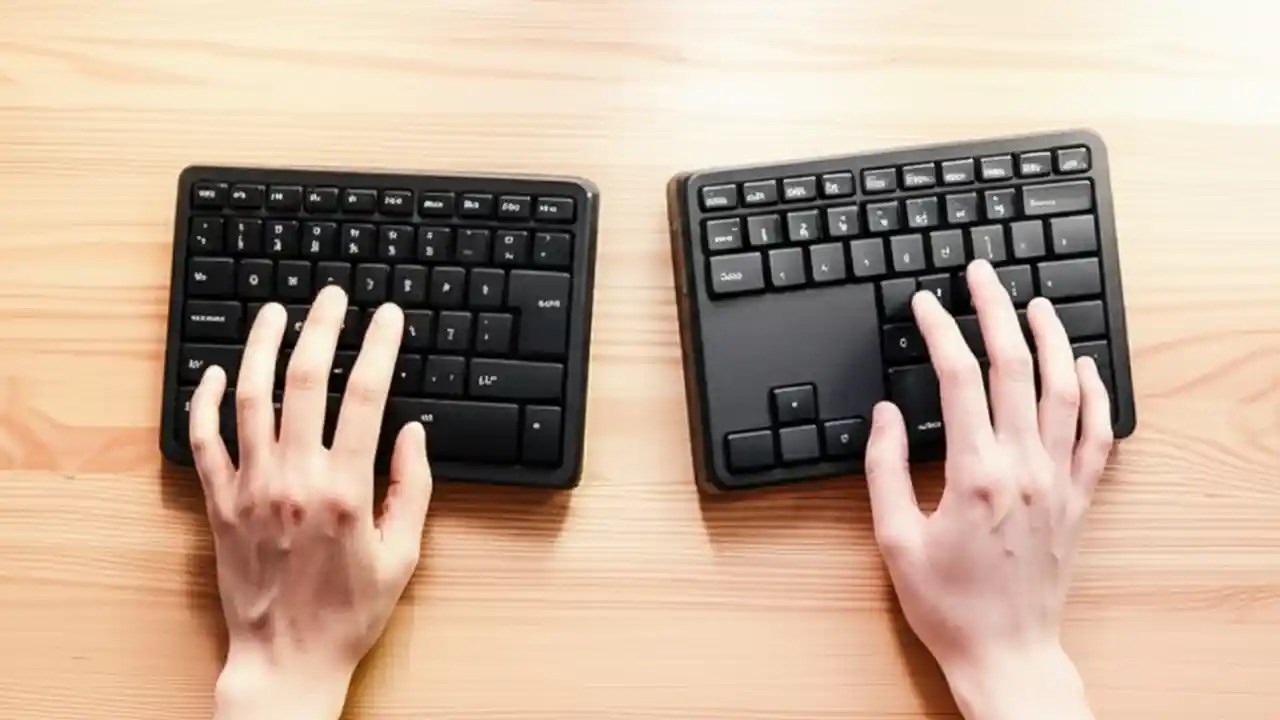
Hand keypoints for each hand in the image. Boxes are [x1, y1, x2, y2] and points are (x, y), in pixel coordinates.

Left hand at [188, 286, 432, 719]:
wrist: (285, 661)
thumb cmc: (348, 615)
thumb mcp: (403, 555)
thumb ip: (412, 488)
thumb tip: (411, 433)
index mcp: (346, 491)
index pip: (366, 396)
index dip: (379, 346)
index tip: (387, 317)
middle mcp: (294, 480)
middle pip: (304, 381)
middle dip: (321, 327)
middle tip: (330, 296)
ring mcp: (250, 489)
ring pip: (249, 398)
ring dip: (262, 346)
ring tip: (274, 312)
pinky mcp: (219, 505)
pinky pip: (205, 440)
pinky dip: (207, 401)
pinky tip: (219, 372)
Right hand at [865, 260, 1111, 719]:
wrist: (1006, 652)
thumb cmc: (948, 604)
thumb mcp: (894, 539)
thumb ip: (885, 469)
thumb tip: (885, 415)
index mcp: (975, 474)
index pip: (959, 379)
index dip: (939, 331)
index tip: (924, 305)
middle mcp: (1024, 468)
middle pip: (1016, 367)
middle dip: (995, 311)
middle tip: (980, 275)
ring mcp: (1058, 481)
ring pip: (1064, 390)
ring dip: (1050, 339)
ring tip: (1034, 303)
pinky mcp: (1078, 500)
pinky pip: (1096, 435)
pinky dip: (1094, 394)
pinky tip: (1085, 366)